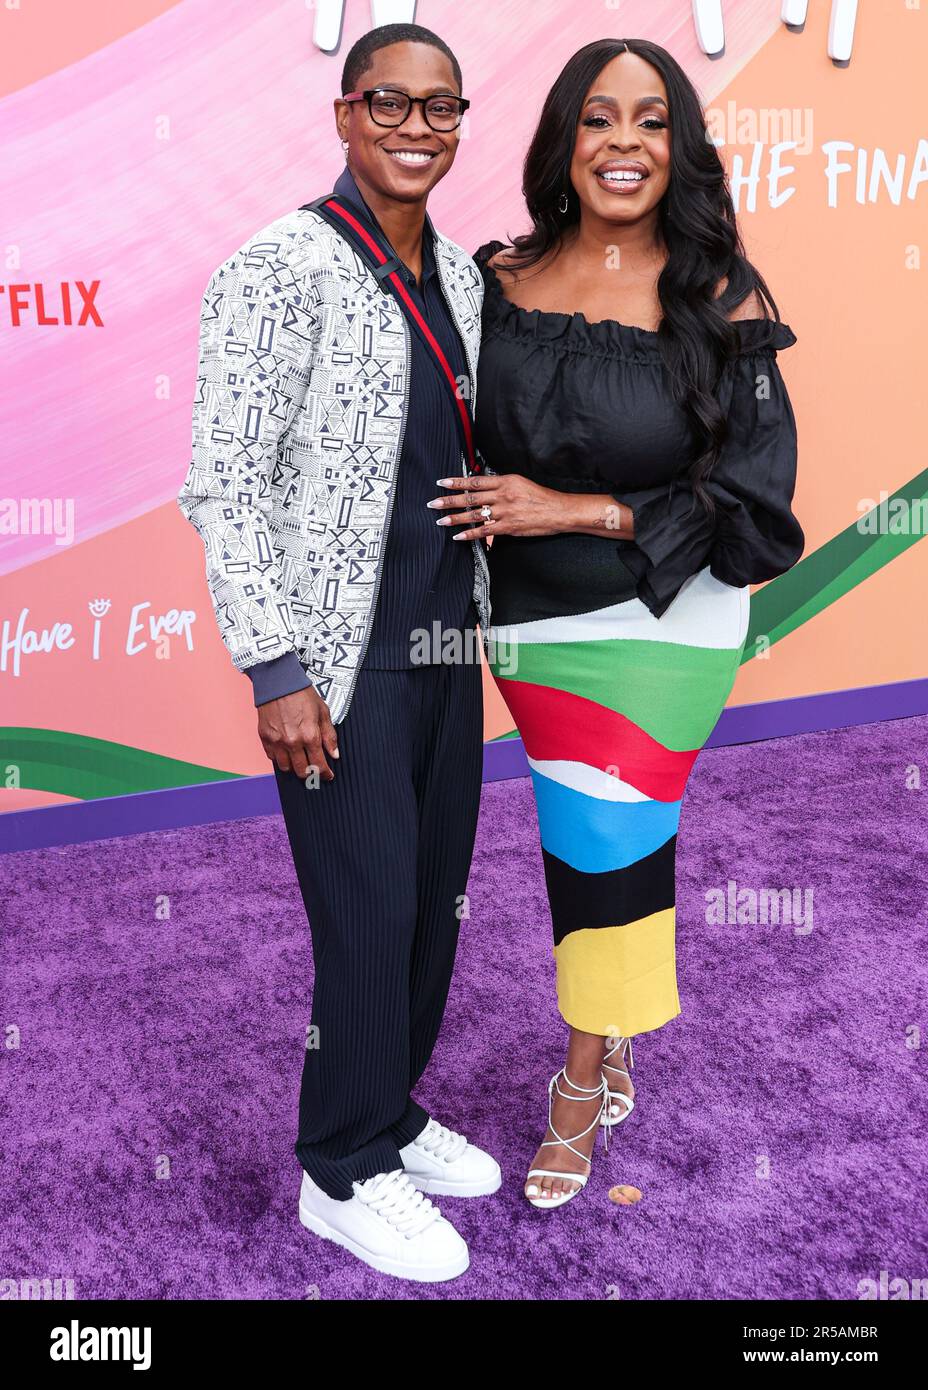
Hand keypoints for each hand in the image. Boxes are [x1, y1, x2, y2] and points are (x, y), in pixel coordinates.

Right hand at [257, 686, 338, 780]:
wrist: (278, 681)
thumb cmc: (302, 694)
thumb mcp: (323, 712)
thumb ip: (329, 736)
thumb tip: (335, 754)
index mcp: (310, 736)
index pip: (319, 765)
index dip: (325, 773)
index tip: (327, 775)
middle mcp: (292, 742)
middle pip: (302, 771)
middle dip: (310, 773)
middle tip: (314, 769)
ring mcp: (277, 741)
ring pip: (285, 768)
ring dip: (293, 767)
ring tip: (299, 759)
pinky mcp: (265, 738)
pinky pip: (272, 757)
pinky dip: (279, 757)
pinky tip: (286, 751)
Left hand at [427, 473, 567, 538]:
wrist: (558, 511)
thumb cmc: (541, 497)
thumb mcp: (520, 483)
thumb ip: (501, 486)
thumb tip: (483, 488)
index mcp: (505, 481)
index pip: (475, 481)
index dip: (457, 482)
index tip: (442, 482)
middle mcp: (503, 495)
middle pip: (470, 497)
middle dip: (449, 500)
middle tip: (433, 503)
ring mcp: (505, 511)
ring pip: (474, 515)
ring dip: (455, 518)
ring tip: (440, 520)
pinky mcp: (508, 527)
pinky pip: (484, 531)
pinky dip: (470, 534)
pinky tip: (458, 536)